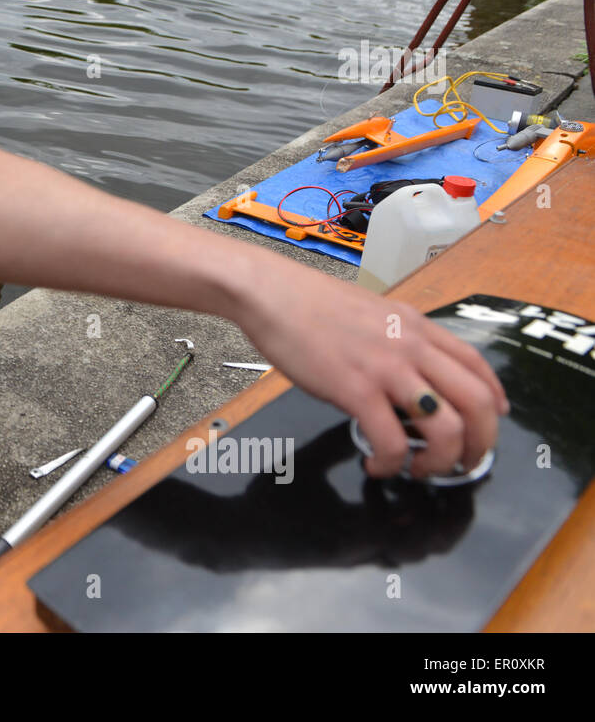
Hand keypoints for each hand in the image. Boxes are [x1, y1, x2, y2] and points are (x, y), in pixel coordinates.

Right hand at [236, 264, 506, 478]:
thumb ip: (395, 340)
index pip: (477, 365)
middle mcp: (412, 347)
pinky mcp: (356, 390)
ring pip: (445, 428)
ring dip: (441, 462)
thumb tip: (404, 375)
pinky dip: (391, 464)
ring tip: (420, 471)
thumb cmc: (309, 304)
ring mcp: (387, 369)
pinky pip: (391, 440)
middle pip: (477, 403)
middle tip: (463, 463)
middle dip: (479, 444)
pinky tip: (376, 466)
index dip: (494, 400)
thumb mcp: (371, 313)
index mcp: (417, 327)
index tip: (491, 422)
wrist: (272, 294)